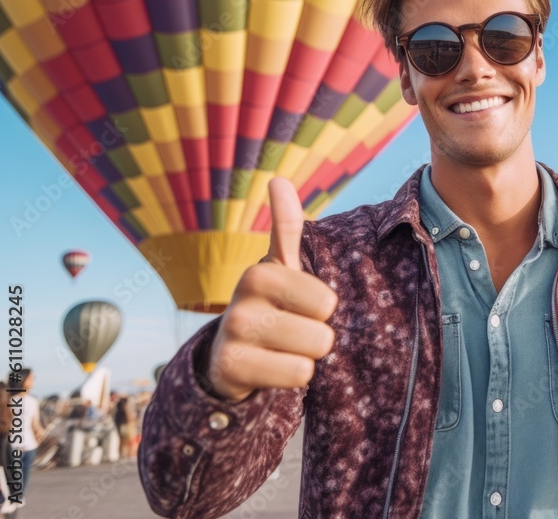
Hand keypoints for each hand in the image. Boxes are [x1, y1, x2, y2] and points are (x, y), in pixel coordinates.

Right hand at [206, 178, 337, 400]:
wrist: (231, 355)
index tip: (300, 307)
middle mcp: (241, 301)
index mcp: (261, 272)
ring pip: (310, 356)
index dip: (322, 310)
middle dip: (316, 336)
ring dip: (305, 358)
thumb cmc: (271, 306)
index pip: (326, 303)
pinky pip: (295, 376)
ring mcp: (233, 335)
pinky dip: (293, 377)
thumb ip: (286, 227)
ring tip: (282, 348)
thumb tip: (277, 179)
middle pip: (322, 332)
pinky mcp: (231, 369)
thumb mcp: (282, 268)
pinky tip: (271, 367)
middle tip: (292, 331)